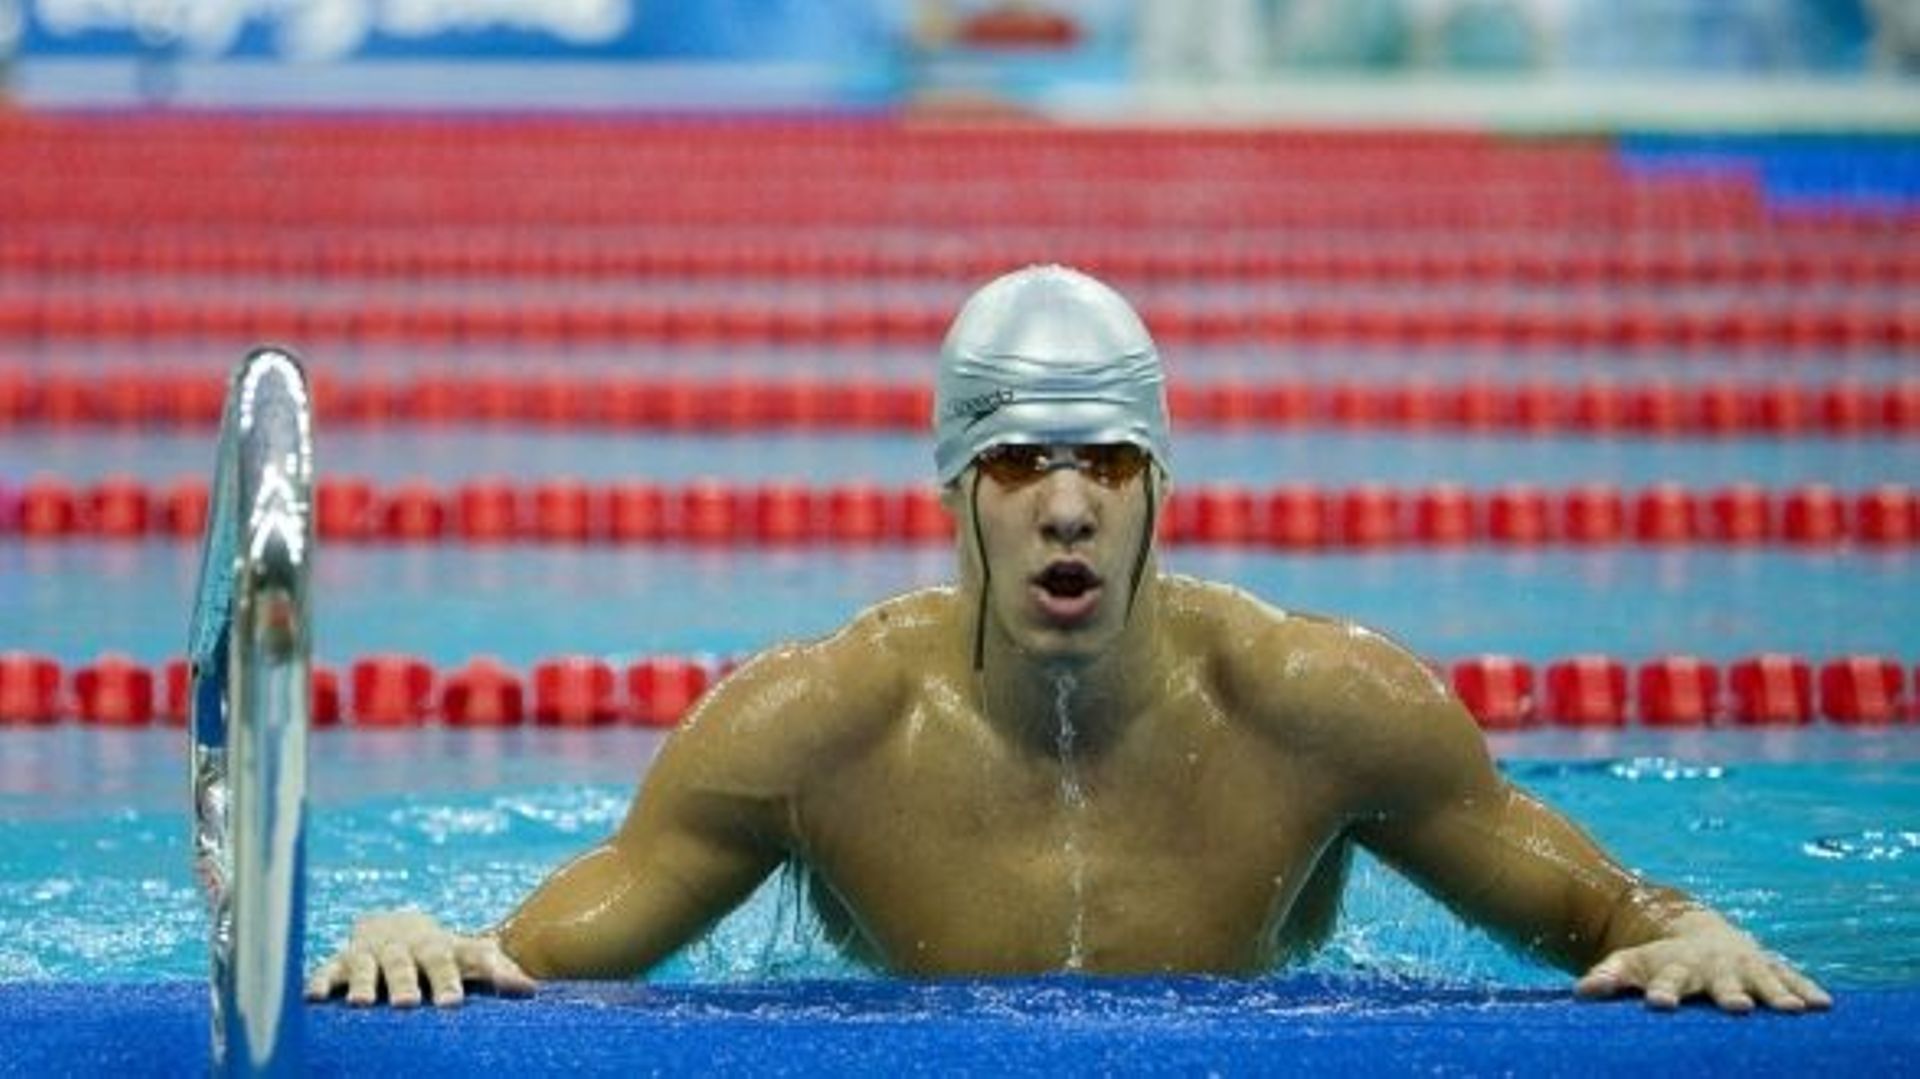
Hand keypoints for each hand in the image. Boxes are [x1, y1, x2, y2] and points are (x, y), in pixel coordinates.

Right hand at [305, 910, 536, 1007]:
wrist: (399, 925)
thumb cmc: (441, 953)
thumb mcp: (471, 957)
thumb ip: (499, 971)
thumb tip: (533, 989)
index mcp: (439, 947)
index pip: (449, 960)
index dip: (451, 980)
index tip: (452, 1005)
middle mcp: (403, 948)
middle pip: (405, 964)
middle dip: (405, 983)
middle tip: (406, 1005)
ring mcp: (370, 953)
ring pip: (365, 966)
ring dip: (361, 983)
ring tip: (358, 1003)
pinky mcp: (340, 961)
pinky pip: (327, 970)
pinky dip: (319, 981)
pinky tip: (312, 998)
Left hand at [1575, 914, 1831, 1013]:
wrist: (1697, 932)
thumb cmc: (1661, 961)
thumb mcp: (1631, 965)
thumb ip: (1608, 977)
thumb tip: (1581, 992)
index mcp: (1677, 968)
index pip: (1667, 981)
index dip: (1663, 993)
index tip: (1659, 1005)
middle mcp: (1714, 967)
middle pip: (1721, 983)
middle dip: (1729, 995)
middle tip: (1737, 1008)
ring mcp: (1745, 966)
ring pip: (1763, 980)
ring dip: (1777, 995)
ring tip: (1791, 1011)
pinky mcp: (1771, 967)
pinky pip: (1792, 978)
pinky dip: (1806, 990)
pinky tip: (1823, 1005)